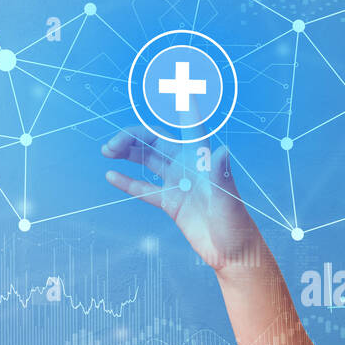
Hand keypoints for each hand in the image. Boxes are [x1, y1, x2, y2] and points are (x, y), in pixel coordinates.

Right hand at [102, 122, 264, 275]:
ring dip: (127, 154)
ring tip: (106, 151)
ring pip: (148, 161)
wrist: (233, 254)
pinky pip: (145, 189)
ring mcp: (178, 184)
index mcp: (203, 161)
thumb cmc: (237, 225)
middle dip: (133, 138)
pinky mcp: (171, 203)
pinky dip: (128, 182)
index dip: (185, 111)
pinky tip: (111, 175)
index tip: (179, 89)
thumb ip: (222, 176)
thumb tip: (223, 151)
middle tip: (112, 145)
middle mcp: (188, 167)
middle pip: (157, 142)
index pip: (191, 129)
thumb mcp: (229, 201)